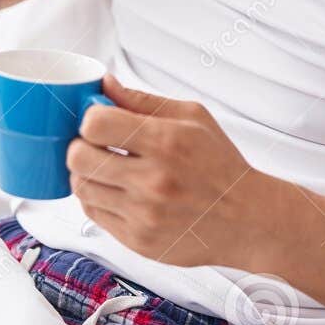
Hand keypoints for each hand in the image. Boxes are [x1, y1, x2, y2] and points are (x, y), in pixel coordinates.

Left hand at [68, 73, 271, 268]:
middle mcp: (152, 181)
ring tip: (106, 168)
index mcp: (166, 143)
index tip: (99, 121)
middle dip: (79, 146)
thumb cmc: (220, 165)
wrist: (246, 219)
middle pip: (78, 158)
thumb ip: (142, 100)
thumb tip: (105, 84)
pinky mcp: (138, 240)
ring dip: (86, 174)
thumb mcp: (192, 118)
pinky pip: (94, 214)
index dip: (90, 118)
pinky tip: (116, 190)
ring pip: (81, 188)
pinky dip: (98, 199)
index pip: (95, 125)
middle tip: (93, 145)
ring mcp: (143, 215)